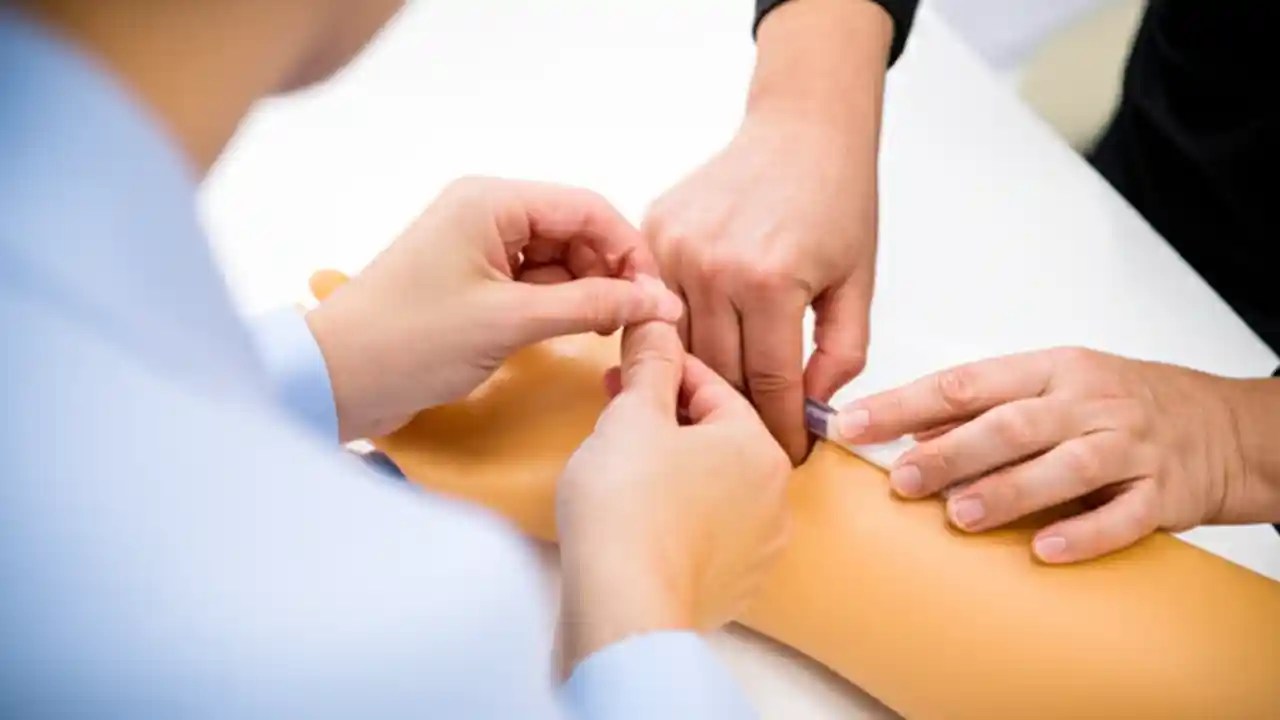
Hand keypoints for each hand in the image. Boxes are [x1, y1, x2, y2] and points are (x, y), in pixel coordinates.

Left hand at [306, 177, 682, 440]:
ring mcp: (478, 248)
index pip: (587, 208)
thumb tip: (659, 304)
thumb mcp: (510, 322)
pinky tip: (580, 333)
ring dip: (589, 292)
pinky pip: (535, 284)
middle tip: (640, 321)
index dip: (629, 250)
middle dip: (612, 273)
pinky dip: (561, 306)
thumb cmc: (409, 341)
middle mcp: (486, 213)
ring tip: (613, 333)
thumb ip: (591, 308)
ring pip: (559, 260)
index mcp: (491, 201)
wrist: (333, 380)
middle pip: (576, 231)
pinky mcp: (473, 283)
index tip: (655, 297)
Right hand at [557, 322, 789, 668]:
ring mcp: (756, 546)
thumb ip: (651, 362)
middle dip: (663, 415)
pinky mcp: (731, 584)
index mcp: (757, 445)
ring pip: (711, 482)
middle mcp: (772, 495)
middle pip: (715, 434)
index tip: (629, 364)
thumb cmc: (628, 509)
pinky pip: (704, 529)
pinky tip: (636, 512)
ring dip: (670, 462)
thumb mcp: (632, 416)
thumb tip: (658, 319)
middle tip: (616, 406)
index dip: (663, 367)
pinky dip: (674, 512)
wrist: (623, 609)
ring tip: (621, 459)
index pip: (712, 384)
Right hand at [644, 0, 890, 461]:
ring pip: (681, 345)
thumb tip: (811, 407)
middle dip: (743, 415)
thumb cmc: (835, 197)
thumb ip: (841, 354)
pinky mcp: (654, 231)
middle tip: (760, 442)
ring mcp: (675, 247)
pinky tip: (700, 351)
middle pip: (718, 373)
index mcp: (769, 281)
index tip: (790, 453)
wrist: (802, 129)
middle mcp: (712, 266)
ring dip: (705, 379)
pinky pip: (659, 303)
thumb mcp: (858, 282)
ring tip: (728, 406)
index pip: (768, 383)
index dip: (781, 428)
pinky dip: (679, 331)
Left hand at [835, 348, 1258, 563]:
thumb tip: (908, 433)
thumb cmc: (1116, 403)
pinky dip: (1084, 533)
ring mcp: (1129, 446)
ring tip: (961, 515)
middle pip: (1012, 425)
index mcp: (1050, 370)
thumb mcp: (1049, 386)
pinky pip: (1123, 516)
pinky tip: (1045, 550)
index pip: (966, 382)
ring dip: (1009, 491)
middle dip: (952, 452)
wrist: (1220, 425)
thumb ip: (982, 408)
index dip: (906, 405)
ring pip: (1066, 467)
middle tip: (905, 480)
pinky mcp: (1163, 491)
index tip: (855, 425)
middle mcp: (1088, 402)